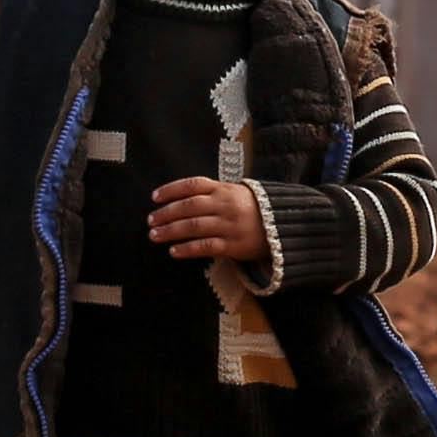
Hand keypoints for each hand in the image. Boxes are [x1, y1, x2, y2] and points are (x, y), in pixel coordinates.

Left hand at [146, 176, 268, 268]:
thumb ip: (213, 193)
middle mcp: (225, 205)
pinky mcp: (234, 245)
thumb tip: (183, 197)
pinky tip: (174, 251)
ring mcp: (229, 225)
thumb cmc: (255, 209)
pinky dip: (187, 249)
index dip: (171, 190)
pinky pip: (206, 246)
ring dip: (171, 231)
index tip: (154, 197)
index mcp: (225, 189)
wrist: (286, 226)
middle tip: (150, 221)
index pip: (193, 185)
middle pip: (189, 206)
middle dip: (166, 213)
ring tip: (155, 236)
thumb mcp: (237, 193)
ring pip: (194, 226)